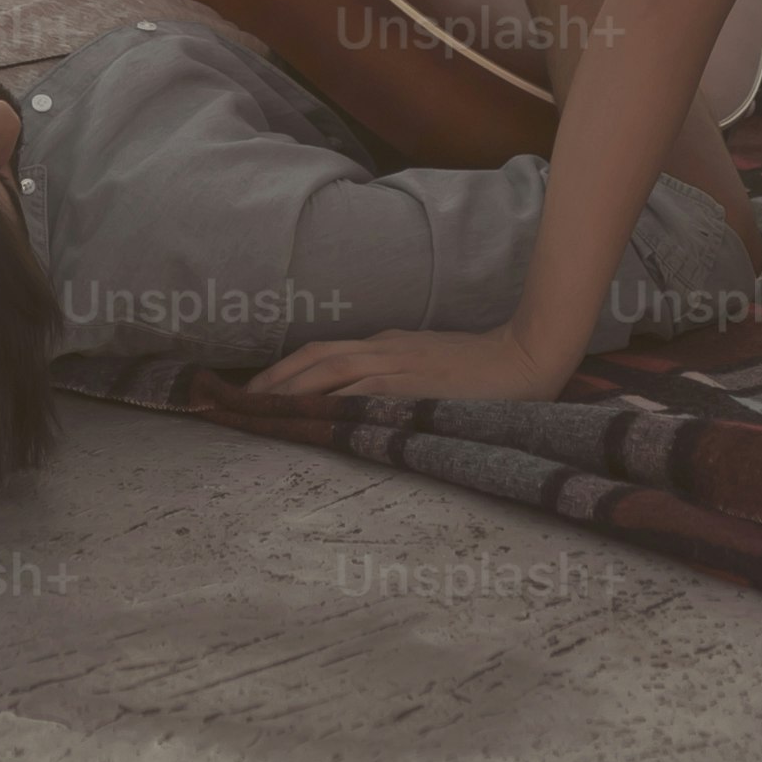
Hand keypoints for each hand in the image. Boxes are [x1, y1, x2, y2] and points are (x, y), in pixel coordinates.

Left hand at [249, 323, 574, 407]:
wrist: (523, 359)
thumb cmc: (480, 367)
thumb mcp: (426, 364)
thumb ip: (394, 373)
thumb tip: (360, 395)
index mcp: (384, 344)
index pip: (321, 354)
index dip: (285, 370)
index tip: (256, 391)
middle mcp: (381, 349)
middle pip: (313, 359)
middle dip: (272, 380)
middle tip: (237, 403)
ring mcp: (393, 365)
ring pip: (325, 372)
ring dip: (288, 390)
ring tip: (257, 411)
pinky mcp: (407, 386)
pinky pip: (356, 394)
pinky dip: (325, 402)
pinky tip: (304, 417)